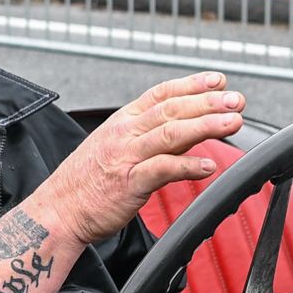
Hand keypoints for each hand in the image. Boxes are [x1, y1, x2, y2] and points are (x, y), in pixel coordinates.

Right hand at [36, 73, 243, 243]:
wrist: (56, 212)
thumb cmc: (84, 184)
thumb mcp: (112, 147)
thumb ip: (143, 137)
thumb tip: (178, 131)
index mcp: (122, 122)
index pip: (161, 94)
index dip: (192, 84)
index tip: (218, 81)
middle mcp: (125, 134)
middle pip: (172, 109)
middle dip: (208, 101)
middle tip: (237, 100)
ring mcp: (126, 157)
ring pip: (171, 133)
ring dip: (206, 125)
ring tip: (232, 123)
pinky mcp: (128, 184)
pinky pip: (162, 170)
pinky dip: (188, 166)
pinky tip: (208, 166)